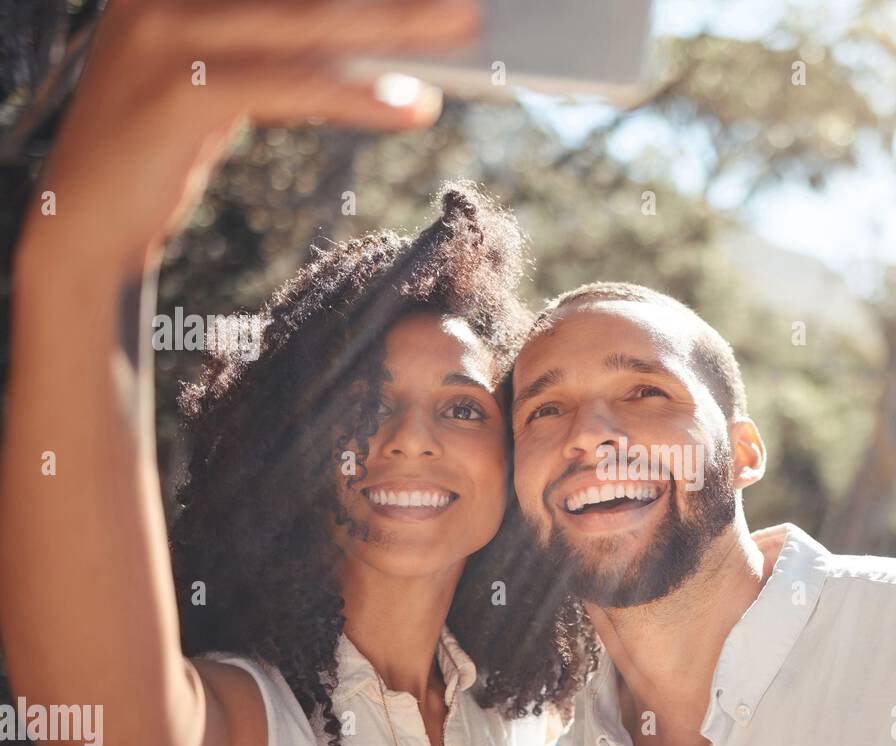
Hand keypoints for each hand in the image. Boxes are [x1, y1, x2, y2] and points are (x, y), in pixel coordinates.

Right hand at [19, 0, 479, 271]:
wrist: (80, 224)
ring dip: (393, 26)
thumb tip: (376, 46)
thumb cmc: (161, 149)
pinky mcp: (178, 89)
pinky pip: (288, 84)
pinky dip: (355, 94)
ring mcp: (163, 31)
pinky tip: (409, 105)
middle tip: (465, 1)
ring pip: (304, 21)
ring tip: (460, 33)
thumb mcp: (222, 81)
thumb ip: (282, 51)